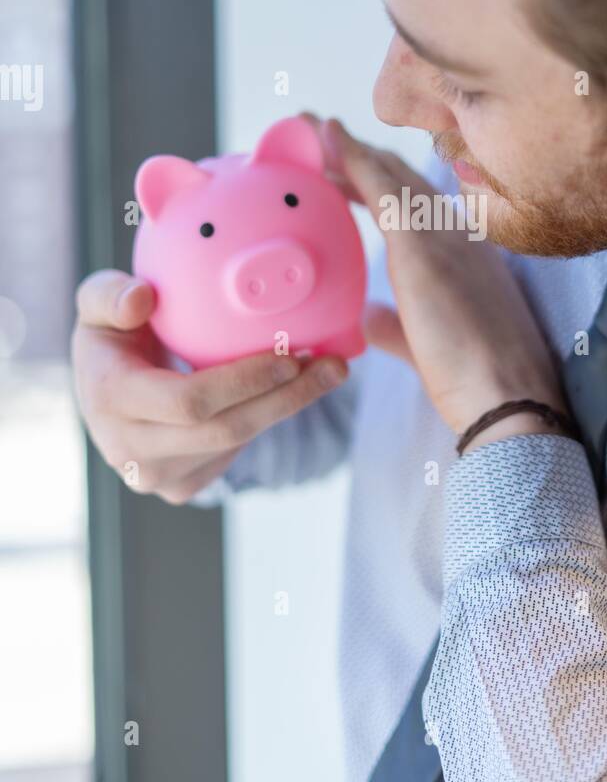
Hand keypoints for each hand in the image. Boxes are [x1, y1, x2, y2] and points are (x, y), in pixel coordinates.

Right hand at [71, 269, 347, 503]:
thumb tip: (142, 299)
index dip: (245, 381)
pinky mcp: (180, 487)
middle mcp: (129, 449)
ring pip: (237, 445)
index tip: (290, 357)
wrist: (105, 390)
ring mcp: (156, 476)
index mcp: (111, 399)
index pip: (189, 401)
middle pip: (226, 430)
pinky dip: (267, 421)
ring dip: (287, 408)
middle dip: (287, 399)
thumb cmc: (113, 334)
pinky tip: (290, 391)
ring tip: (325, 371)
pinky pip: (235, 455)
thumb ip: (109, 294)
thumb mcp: (99, 302)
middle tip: (332, 366)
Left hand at [319, 118, 568, 439]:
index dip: (378, 180)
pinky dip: (351, 156)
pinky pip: (380, 186)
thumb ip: (395, 325)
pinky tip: (326, 136)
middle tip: (315, 137)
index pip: (416, 204)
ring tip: (309, 128)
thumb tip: (368, 316)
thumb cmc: (474, 383)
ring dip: (347, 149)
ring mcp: (443, 234)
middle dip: (359, 156)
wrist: (507, 400)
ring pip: (389, 173)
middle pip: (401, 179)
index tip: (342, 169)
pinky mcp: (422, 244)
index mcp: (464, 256)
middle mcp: (457, 233)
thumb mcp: (425, 345)